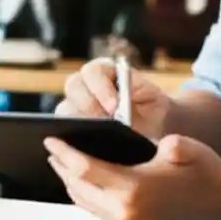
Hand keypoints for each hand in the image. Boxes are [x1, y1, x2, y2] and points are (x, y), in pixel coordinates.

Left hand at [46, 134, 220, 219]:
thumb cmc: (204, 169)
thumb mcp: (186, 149)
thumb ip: (175, 146)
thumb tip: (166, 145)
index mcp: (135, 189)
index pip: (85, 169)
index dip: (65, 153)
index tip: (50, 141)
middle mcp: (129, 213)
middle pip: (80, 190)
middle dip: (62, 168)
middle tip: (52, 151)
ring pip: (88, 205)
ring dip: (73, 185)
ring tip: (64, 166)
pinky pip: (102, 214)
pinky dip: (89, 198)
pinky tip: (87, 184)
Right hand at [56, 58, 172, 140]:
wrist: (156, 128)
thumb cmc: (154, 110)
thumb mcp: (154, 99)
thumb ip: (140, 95)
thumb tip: (122, 108)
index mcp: (106, 71)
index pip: (93, 71)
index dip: (101, 87)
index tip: (115, 107)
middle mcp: (86, 84)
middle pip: (73, 86)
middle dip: (89, 105)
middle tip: (106, 124)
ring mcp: (76, 105)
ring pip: (65, 109)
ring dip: (80, 123)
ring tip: (100, 138)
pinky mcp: (72, 126)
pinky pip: (64, 130)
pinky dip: (74, 138)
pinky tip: (91, 149)